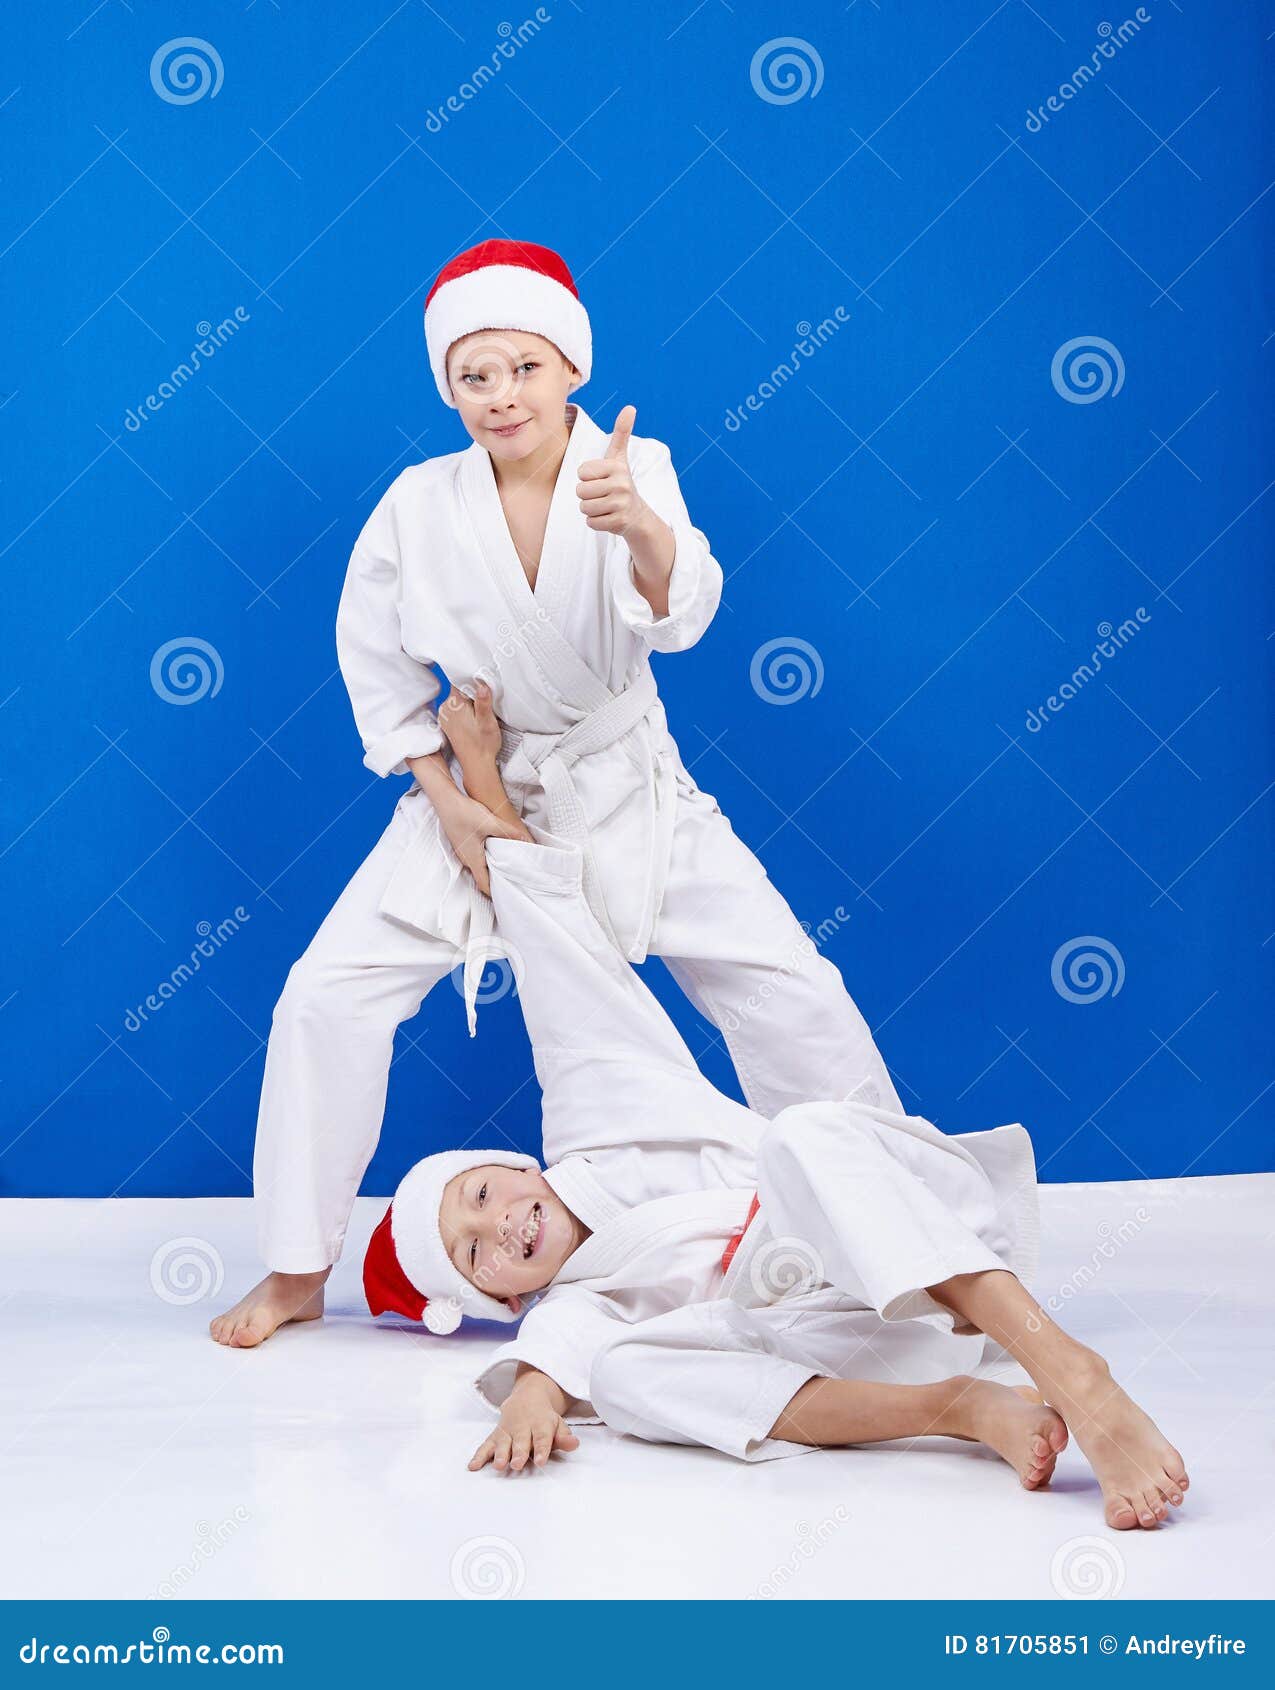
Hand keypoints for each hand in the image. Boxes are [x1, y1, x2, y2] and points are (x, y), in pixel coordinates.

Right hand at [436, 789, 523, 896]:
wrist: (445, 800)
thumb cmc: (464, 813)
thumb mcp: (491, 822)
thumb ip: (509, 833)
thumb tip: (526, 840)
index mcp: (473, 859)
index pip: (484, 884)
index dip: (496, 892)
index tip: (508, 894)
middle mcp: (466, 858)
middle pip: (482, 878)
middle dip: (496, 882)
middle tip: (513, 881)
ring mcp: (462, 851)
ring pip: (479, 867)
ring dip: (491, 870)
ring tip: (507, 868)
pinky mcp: (462, 843)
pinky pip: (475, 858)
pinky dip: (486, 860)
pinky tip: (495, 852)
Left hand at [438, 680, 502, 772]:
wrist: (477, 764)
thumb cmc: (483, 745)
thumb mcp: (487, 722)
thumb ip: (484, 702)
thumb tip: (481, 685)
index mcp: (454, 704)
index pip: (459, 679)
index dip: (472, 679)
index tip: (483, 682)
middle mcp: (446, 708)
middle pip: (460, 689)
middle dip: (473, 691)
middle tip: (487, 701)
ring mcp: (445, 716)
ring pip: (459, 699)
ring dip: (471, 701)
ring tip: (481, 713)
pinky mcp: (448, 723)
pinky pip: (457, 708)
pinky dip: (466, 710)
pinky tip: (475, 719)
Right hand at [468, 1400, 580, 1472]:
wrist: (526, 1398)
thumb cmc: (544, 1419)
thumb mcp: (557, 1425)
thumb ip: (564, 1437)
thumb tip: (574, 1444)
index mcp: (540, 1424)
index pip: (542, 1438)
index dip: (542, 1449)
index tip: (540, 1461)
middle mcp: (522, 1427)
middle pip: (521, 1441)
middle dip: (519, 1453)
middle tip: (517, 1465)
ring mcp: (507, 1431)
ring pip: (503, 1443)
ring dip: (500, 1453)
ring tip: (499, 1465)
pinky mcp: (495, 1435)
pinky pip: (486, 1445)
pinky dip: (479, 1455)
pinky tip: (473, 1466)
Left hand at [576, 404, 647, 536]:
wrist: (637, 514)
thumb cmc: (620, 482)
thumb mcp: (619, 458)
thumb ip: (621, 433)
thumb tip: (630, 407)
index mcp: (617, 467)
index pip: (581, 472)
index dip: (587, 478)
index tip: (601, 479)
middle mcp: (621, 485)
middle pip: (580, 491)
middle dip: (587, 495)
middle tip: (602, 494)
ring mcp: (621, 505)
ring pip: (584, 508)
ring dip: (591, 509)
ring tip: (605, 505)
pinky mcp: (618, 523)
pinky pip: (591, 522)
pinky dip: (596, 522)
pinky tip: (608, 517)